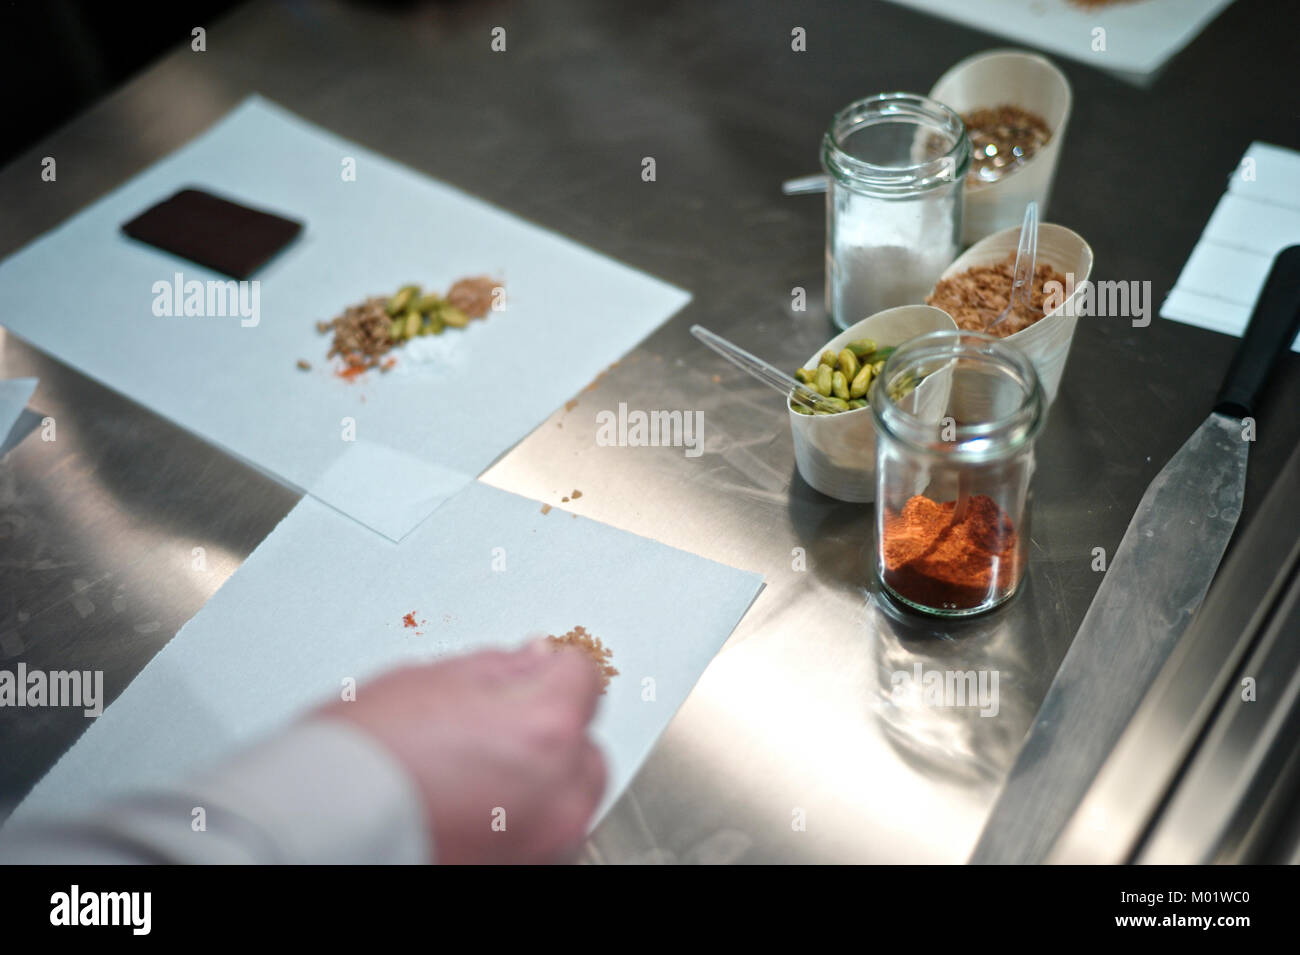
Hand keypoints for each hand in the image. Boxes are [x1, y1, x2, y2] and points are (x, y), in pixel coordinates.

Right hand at [321, 644, 605, 863]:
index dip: (548, 669)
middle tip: (498, 725)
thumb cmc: (363, 757)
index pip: (581, 676)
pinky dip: (523, 820)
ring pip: (571, 795)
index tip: (529, 674)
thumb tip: (532, 661)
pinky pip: (544, 835)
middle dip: (553, 730)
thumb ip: (499, 668)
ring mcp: (545, 840)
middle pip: (585, 743)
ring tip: (480, 771)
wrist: (321, 825)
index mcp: (545, 728)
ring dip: (543, 778)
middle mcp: (559, 792)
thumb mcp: (430, 678)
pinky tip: (476, 806)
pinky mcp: (524, 871)